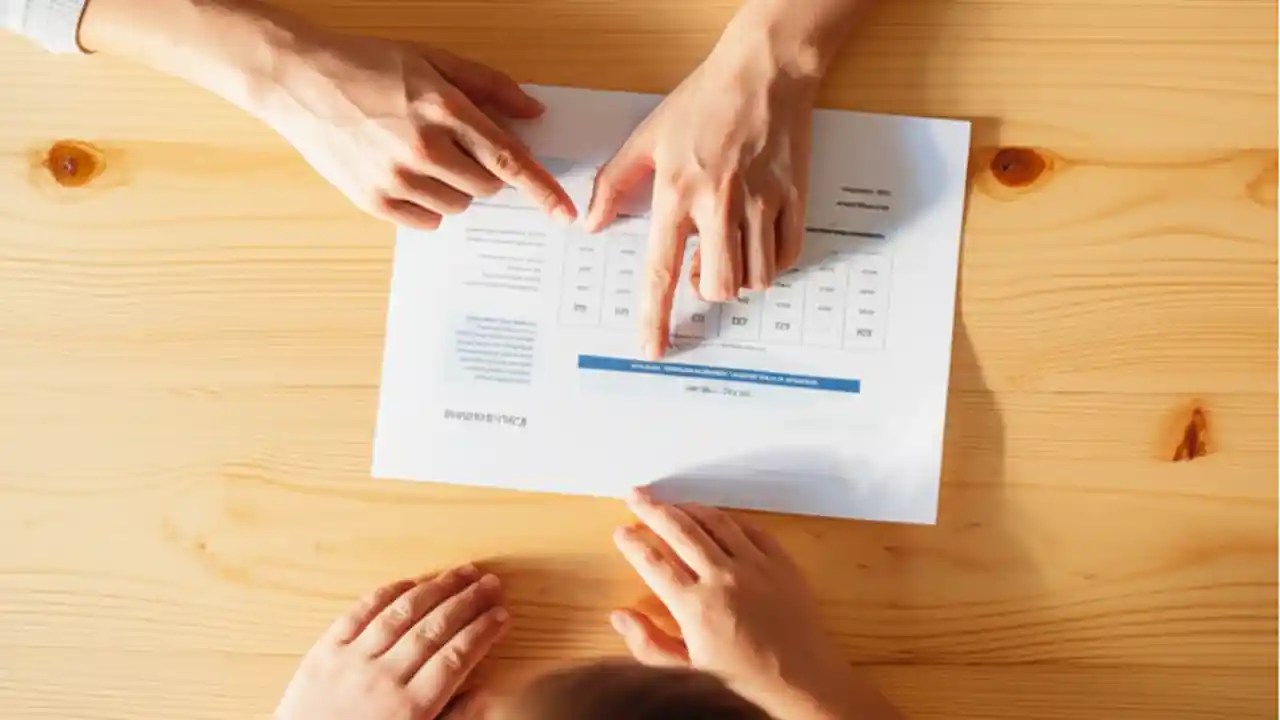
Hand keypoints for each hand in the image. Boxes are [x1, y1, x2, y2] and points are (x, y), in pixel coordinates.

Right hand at [260, 32, 574, 229]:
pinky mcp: (372, 200)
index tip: (564, 212)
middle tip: (458, 148)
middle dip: (485, 173)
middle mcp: (422, 147)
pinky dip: (427, 205)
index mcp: (443, 109)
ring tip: (424, 157)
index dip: (542, 189)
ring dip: (455, 189)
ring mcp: (395, 178)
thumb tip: (533, 113)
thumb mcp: (432, 59)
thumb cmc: (366, 64)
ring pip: (458, 206)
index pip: (508, 159)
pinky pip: (425, 221)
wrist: (298, 79)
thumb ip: (489, 86)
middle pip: (486, 187)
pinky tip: (406, 174)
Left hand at [275, 565, 508, 719]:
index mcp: (409, 710)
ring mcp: (351, 662)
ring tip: (460, 574)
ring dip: (436, 589)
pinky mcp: (324, 652)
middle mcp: (382, 680)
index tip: (501, 615)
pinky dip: (386, 594)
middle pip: (435, 629)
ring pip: (402, 614)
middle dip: (468, 602)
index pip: (457, 658)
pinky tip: (408, 583)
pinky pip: (358, 613)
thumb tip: (485, 693)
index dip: (483, 632)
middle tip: (490, 584)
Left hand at [585, 38, 814, 358]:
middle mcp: (720, 204)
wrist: (764, 72)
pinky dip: (771, 262)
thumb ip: (614, 183)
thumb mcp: (647, 137)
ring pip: (755, 277)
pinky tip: (759, 243)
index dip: (655, 317)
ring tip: (731, 246)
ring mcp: (762, 203)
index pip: (661, 270)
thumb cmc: (703, 103)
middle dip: (709, 290)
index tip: (652, 349)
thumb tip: (592, 225)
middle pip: (718, 286)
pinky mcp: (794, 199)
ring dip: (740, 276)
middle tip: (703, 267)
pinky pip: (786, 257)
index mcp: (677, 192)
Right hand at [611, 490, 898, 719]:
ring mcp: (755, 566)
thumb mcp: (688, 671)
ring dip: (687, 507)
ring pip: (714, 522)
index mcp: (695, 607)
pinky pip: (750, 528)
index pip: (653, 562)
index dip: (632, 543)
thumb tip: (619, 616)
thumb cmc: (744, 677)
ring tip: (670, 502)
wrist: (802, 679)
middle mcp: (723, 579)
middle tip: (635, 496)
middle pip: (679, 530)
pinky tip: (714, 517)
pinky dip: (727, 518)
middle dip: (651, 509)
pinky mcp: (780, 561)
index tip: (621, 532)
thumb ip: (649, 644)